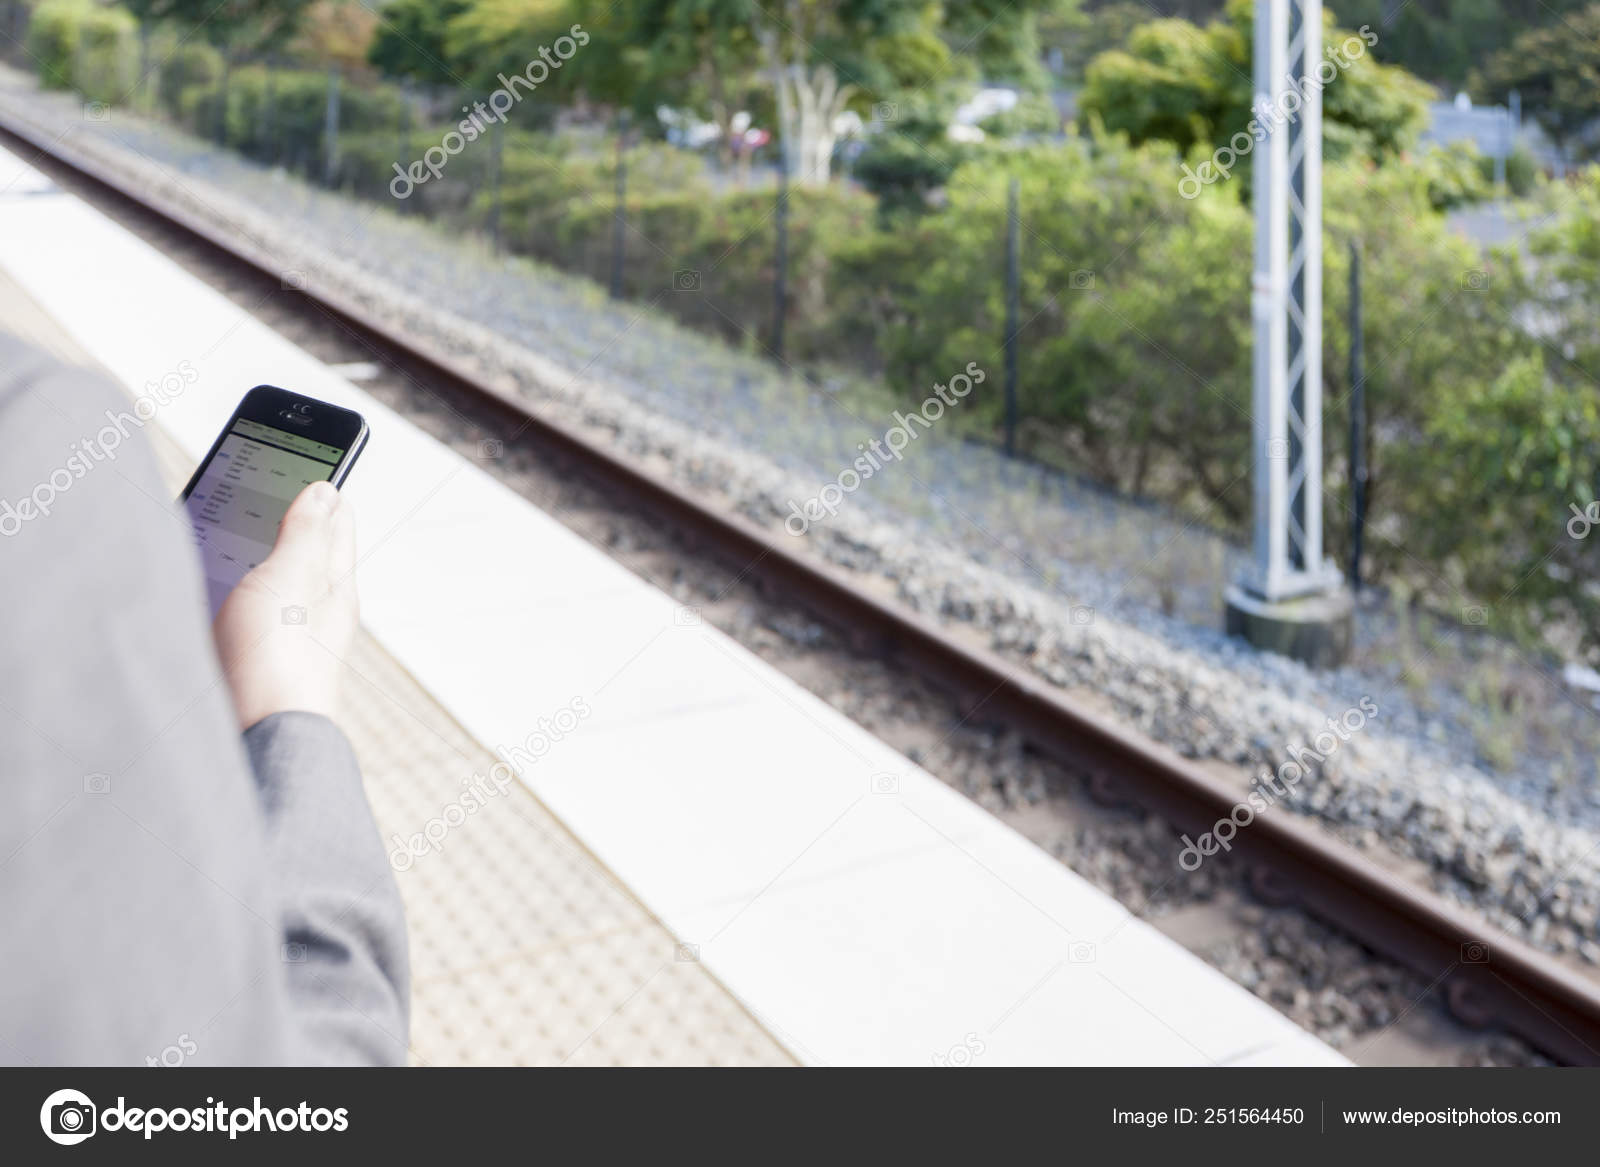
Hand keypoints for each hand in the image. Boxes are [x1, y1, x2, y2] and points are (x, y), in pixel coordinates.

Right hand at [213, 481, 358, 729]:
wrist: (259, 741)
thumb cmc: (281, 661)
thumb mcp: (293, 579)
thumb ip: (306, 534)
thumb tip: (327, 488)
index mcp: (335, 586)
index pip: (335, 522)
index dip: (319, 485)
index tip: (307, 453)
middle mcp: (317, 611)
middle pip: (303, 550)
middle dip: (285, 514)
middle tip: (268, 479)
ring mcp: (285, 638)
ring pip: (273, 581)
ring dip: (256, 550)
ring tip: (240, 521)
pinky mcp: (252, 661)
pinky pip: (245, 611)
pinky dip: (232, 588)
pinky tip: (215, 587)